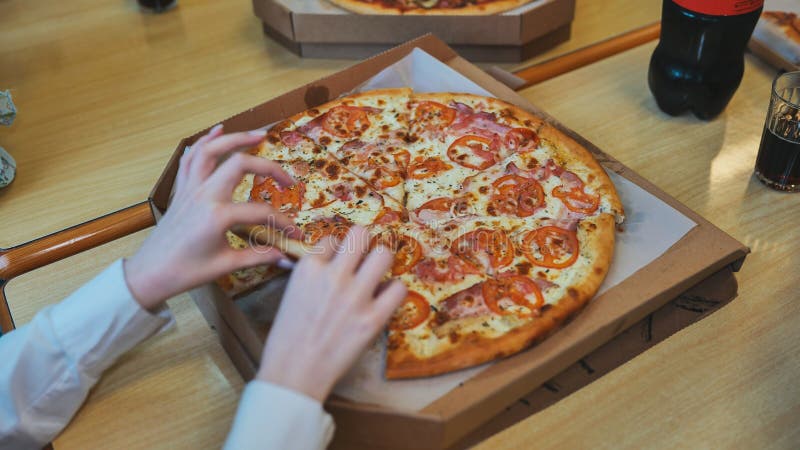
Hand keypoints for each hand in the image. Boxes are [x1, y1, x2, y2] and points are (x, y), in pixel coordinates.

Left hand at [124, 124, 301, 310]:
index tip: (295, 234)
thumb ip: (258, 256)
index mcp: (217, 215)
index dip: (283, 224)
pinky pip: (191, 158)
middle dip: (267, 166)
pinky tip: (217, 131)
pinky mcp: (181, 190)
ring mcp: (190, 189)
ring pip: (211, 150)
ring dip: (235, 139)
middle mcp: (204, 195)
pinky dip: (204, 142)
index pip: (261, 213)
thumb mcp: (225, 265)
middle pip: (239, 164)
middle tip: (286, 179)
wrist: (150, 273)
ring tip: (257, 136)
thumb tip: (285, 257)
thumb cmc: (185, 272)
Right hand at [256, 225, 406, 401]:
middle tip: (363, 259)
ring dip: (380, 263)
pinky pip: (398, 288)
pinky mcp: (373, 319)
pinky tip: (383, 299)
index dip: (336, 250)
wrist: (294, 373)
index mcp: (308, 268)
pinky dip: (393, 292)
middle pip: (361, 234)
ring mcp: (355, 297)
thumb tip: (335, 262)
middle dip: (363, 244)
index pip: (332, 238)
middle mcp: (333, 276)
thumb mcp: (291, 294)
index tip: (337, 263)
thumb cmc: (288, 338)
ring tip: (375, 276)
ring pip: (384, 255)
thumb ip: (313, 274)